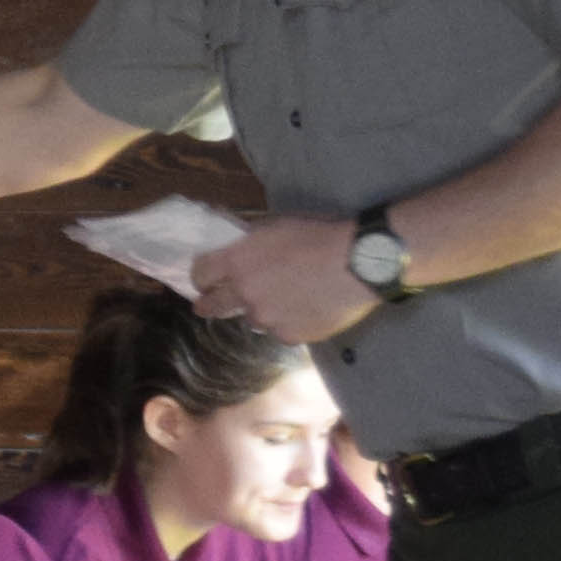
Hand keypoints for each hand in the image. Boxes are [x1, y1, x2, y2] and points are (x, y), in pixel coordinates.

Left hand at [193, 216, 380, 345]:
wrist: (359, 263)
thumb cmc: (320, 235)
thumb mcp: (276, 225)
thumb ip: (248, 239)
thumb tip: (230, 238)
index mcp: (237, 261)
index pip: (200, 274)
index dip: (201, 276)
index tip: (205, 279)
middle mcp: (245, 294)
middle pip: (212, 306)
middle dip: (209, 303)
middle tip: (207, 304)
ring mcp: (266, 319)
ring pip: (251, 318)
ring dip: (257, 310)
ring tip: (279, 299)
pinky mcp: (289, 336)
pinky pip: (279, 331)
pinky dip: (286, 322)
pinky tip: (303, 309)